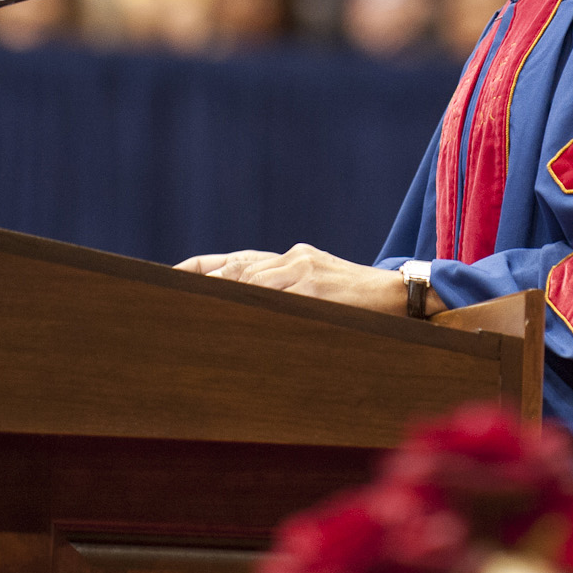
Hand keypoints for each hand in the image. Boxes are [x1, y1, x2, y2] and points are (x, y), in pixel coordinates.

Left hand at [174, 244, 432, 315]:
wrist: (405, 297)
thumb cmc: (363, 300)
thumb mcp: (324, 285)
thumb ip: (290, 289)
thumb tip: (251, 308)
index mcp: (295, 259)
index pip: (238, 260)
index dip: (202, 266)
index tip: (171, 275)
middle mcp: (295, 260)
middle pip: (237, 270)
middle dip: (202, 283)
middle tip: (167, 297)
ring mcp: (304, 273)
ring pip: (249, 283)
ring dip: (219, 296)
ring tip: (188, 310)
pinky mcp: (315, 290)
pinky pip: (274, 298)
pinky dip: (249, 305)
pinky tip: (228, 313)